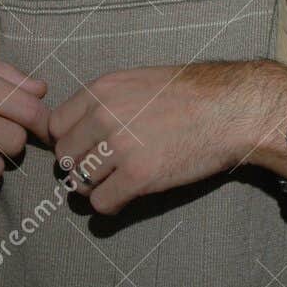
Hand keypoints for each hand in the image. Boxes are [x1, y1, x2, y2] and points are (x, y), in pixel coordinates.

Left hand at [46, 60, 286, 213]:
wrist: (231, 109)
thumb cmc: (192, 93)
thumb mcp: (139, 81)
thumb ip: (106, 101)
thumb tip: (82, 127)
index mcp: (101, 90)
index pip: (56, 125)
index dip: (69, 140)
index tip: (86, 147)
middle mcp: (103, 115)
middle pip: (64, 156)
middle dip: (80, 166)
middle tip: (103, 169)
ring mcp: (119, 147)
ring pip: (80, 182)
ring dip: (95, 187)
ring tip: (117, 182)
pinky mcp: (138, 176)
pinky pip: (102, 203)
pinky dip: (111, 205)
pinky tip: (128, 196)